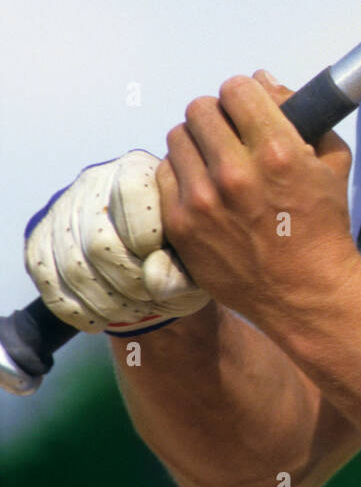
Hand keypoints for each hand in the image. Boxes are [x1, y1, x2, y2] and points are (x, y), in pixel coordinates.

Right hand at [24, 151, 210, 333]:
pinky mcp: (39, 237)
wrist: (151, 267)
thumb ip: (183, 273)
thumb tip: (153, 282)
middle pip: (99, 241)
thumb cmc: (180, 257)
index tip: (162, 262)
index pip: (131, 195)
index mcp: (138, 170)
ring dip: (106, 302)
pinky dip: (78, 310)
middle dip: (128, 282)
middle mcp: (96, 181)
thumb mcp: (195, 263)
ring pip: (73, 268)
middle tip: (149, 299)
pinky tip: (103, 316)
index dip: (147, 239)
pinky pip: (49, 281)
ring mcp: (63, 209)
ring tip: (132, 310)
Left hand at [155, 72, 357, 331]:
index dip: (243, 95)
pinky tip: (202, 186)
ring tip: (213, 160)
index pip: (236, 89)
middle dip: (217, 116)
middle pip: (200, 109)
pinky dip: (182, 174)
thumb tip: (264, 82)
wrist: (306, 292)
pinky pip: (164, 174)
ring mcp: (202, 201)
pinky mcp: (180, 226)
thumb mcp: (331, 163)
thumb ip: (302, 114)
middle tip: (228, 132)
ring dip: (195, 143)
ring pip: (178, 137)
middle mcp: (235, 173)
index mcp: (276, 151)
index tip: (246, 107)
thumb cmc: (323, 227)